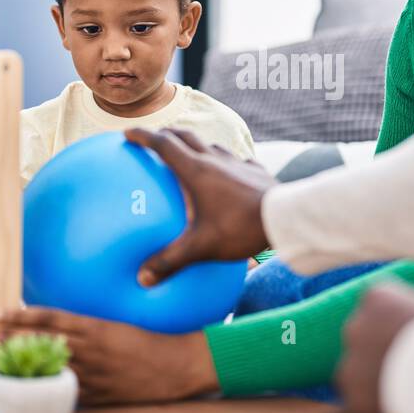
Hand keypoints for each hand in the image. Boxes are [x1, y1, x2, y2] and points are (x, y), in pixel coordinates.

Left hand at [0, 307, 218, 404]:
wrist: (175, 366)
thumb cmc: (146, 342)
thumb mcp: (115, 325)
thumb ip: (84, 326)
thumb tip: (47, 322)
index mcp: (95, 327)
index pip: (48, 319)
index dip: (18, 316)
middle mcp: (90, 349)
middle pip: (40, 343)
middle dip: (6, 341)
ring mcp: (93, 373)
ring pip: (45, 368)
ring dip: (14, 366)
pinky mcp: (96, 394)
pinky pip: (62, 391)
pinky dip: (39, 389)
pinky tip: (21, 388)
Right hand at [124, 127, 277, 284]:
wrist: (285, 218)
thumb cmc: (240, 229)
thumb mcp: (201, 247)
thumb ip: (171, 261)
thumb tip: (142, 279)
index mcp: (196, 170)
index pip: (164, 145)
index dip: (144, 137)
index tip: (128, 134)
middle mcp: (215, 160)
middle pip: (186, 136)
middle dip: (167, 133)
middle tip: (155, 138)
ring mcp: (238, 163)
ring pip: (212, 146)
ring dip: (197, 146)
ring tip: (191, 155)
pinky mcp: (256, 171)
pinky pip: (236, 162)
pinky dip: (226, 164)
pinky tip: (229, 175)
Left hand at [332, 283, 413, 412]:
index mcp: (376, 298)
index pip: (377, 304)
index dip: (397, 320)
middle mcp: (355, 329)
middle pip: (362, 339)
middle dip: (381, 352)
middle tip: (412, 368)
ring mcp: (350, 370)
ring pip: (352, 377)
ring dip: (369, 386)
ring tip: (403, 399)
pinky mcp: (354, 407)